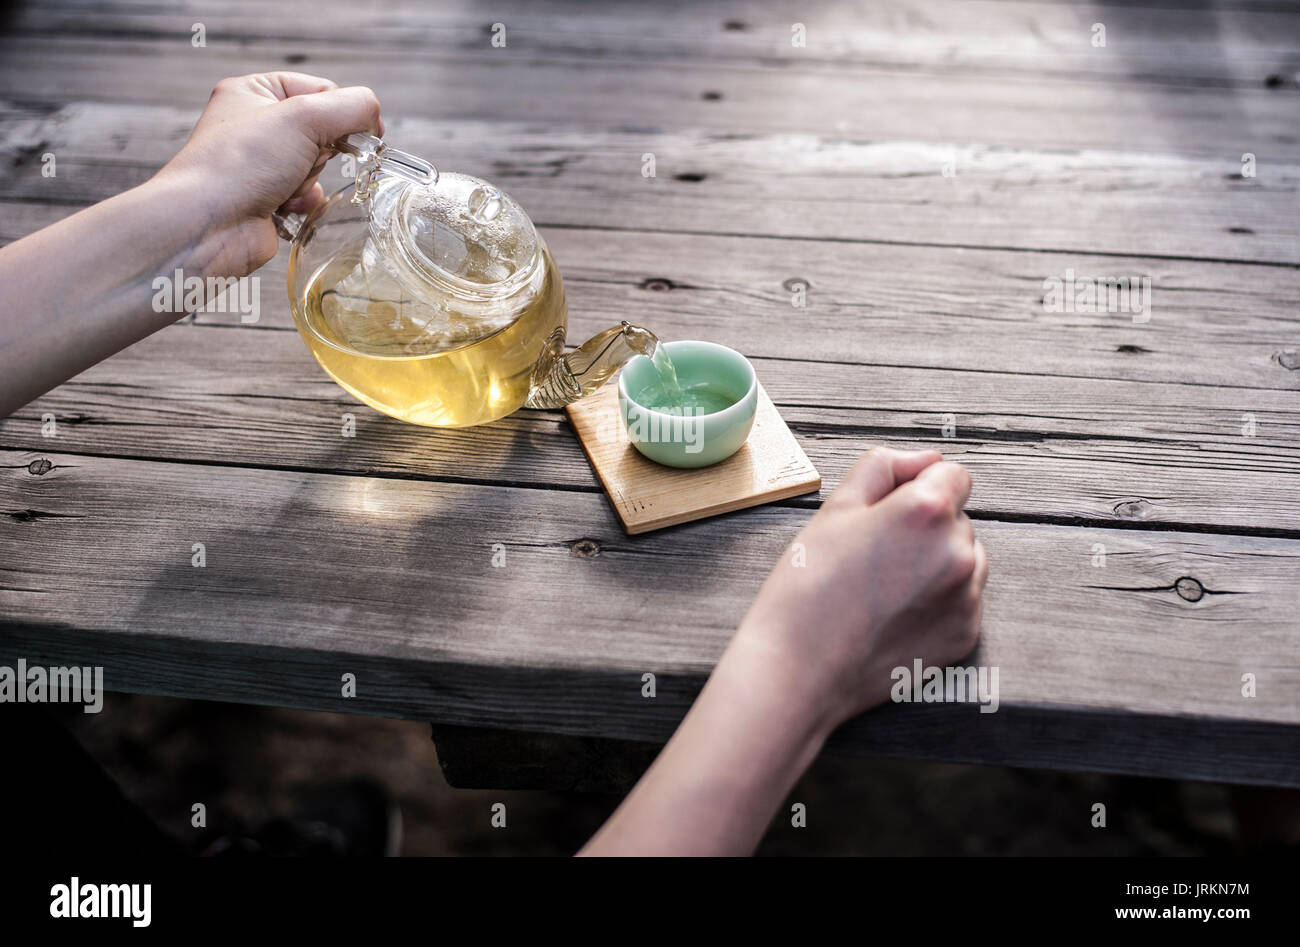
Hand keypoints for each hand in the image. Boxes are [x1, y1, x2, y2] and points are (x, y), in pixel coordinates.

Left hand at [154, 72, 382, 277]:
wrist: (208, 225)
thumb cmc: (239, 163)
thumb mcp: (303, 117)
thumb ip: (351, 107)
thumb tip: (375, 119)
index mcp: (255, 92)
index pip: (322, 89)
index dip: (343, 112)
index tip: (359, 133)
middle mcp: (256, 125)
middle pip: (324, 131)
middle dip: (321, 152)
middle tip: (302, 158)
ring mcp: (261, 164)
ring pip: (319, 166)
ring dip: (311, 180)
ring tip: (283, 185)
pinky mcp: (268, 198)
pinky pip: (309, 195)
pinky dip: (304, 202)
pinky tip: (282, 207)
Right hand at [736, 447, 987, 732]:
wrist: (799, 669)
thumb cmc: (808, 586)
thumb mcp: (835, 509)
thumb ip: (885, 467)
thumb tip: (927, 459)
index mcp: (927, 511)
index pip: (954, 474)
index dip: (918, 486)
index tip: (887, 513)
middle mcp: (959, 552)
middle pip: (959, 519)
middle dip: (926, 528)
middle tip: (873, 556)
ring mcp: (967, 598)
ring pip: (966, 559)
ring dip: (938, 563)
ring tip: (884, 587)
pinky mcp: (966, 636)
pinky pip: (964, 601)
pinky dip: (938, 601)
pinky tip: (894, 614)